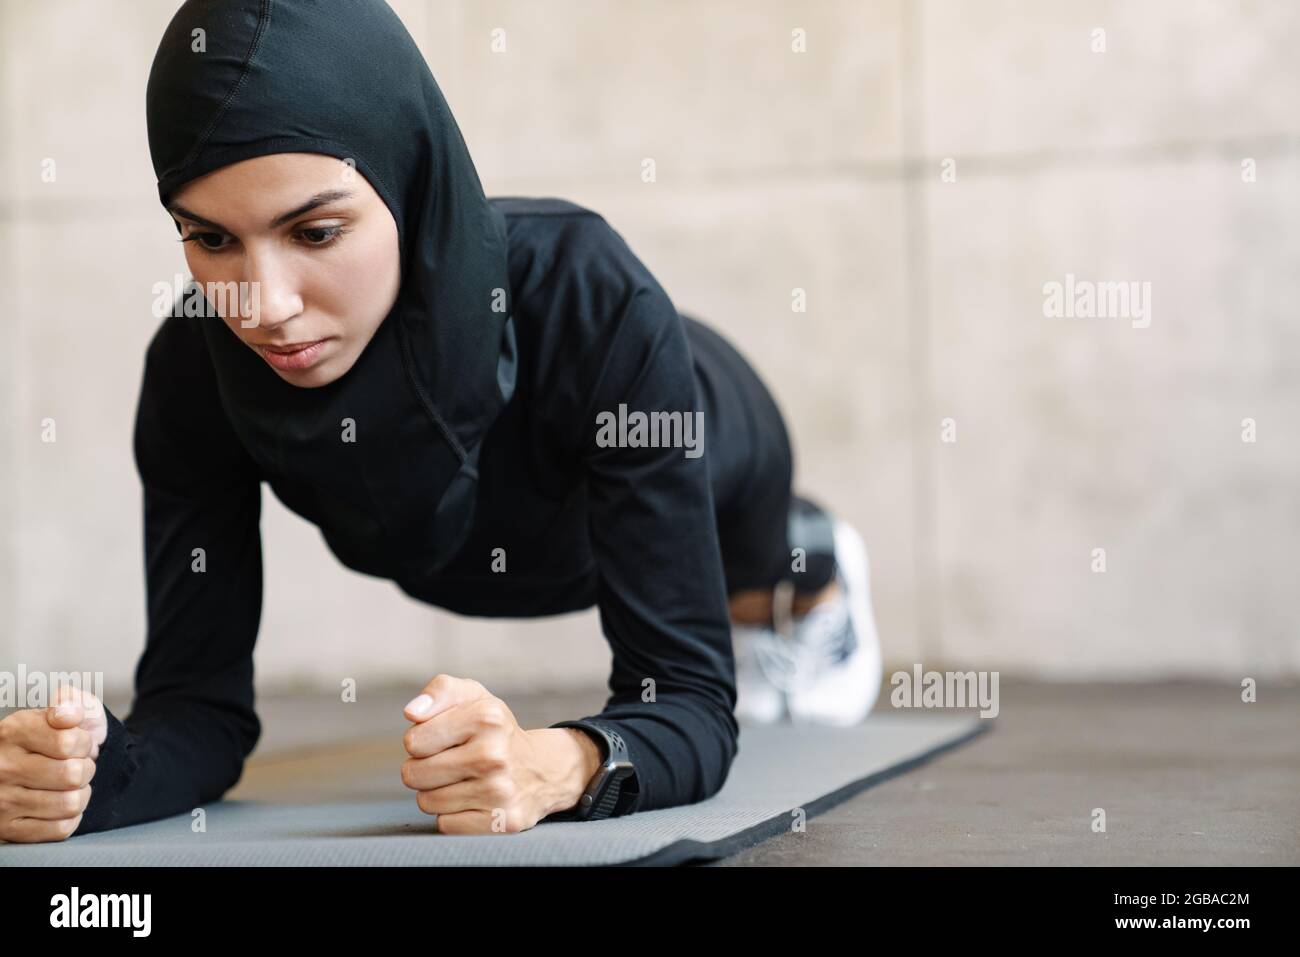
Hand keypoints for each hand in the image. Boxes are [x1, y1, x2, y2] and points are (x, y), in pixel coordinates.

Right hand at [0, 685, 106, 842]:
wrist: (42, 762)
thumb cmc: (58, 736)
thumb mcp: (66, 707)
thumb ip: (71, 702)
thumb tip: (67, 715)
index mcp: (13, 731)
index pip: (69, 742)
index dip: (85, 743)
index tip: (78, 742)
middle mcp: (2, 767)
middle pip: (72, 775)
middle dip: (85, 769)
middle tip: (76, 765)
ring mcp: (2, 800)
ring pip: (69, 804)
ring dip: (80, 794)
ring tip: (69, 785)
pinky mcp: (9, 829)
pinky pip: (60, 829)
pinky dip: (71, 817)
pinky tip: (61, 804)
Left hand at [400, 675, 601, 834]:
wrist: (543, 769)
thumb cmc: (496, 732)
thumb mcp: (474, 697)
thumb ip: (440, 692)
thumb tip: (411, 713)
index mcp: (486, 718)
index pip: (413, 742)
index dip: (421, 741)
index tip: (443, 739)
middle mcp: (493, 755)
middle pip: (414, 775)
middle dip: (423, 769)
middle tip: (450, 762)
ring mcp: (499, 791)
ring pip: (427, 802)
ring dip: (437, 793)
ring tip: (463, 781)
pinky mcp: (502, 822)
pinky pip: (445, 825)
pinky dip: (453, 815)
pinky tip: (473, 800)